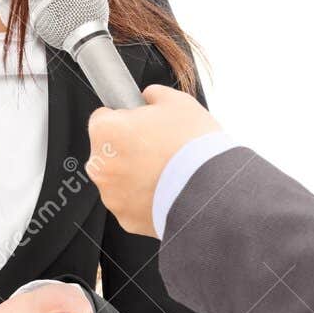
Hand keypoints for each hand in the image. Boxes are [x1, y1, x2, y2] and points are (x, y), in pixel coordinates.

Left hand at [86, 84, 220, 236]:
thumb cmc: (194, 145)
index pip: (102, 117)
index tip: (141, 124)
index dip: (125, 118)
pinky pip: (131, 203)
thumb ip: (153, 95)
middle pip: (109, 150)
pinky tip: (166, 189)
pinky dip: (143, 198)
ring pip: (119, 179)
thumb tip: (148, 97)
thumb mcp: (177, 102)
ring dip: (135, 174)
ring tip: (166, 171)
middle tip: (159, 147)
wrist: (212, 190)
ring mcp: (111, 194)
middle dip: (128, 148)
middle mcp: (100, 164)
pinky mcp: (125, 218)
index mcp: (105, 131)